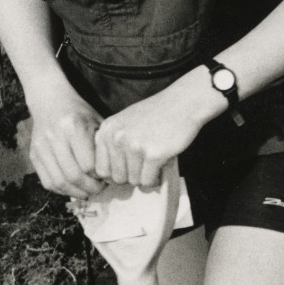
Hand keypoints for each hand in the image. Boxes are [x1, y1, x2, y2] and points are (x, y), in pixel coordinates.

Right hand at [25, 80, 104, 198]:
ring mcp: (41, 147)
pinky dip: (61, 190)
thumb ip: (104, 145)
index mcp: (73, 127)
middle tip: (99, 189)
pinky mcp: (33, 155)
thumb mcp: (96, 121)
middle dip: (90, 188)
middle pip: (73, 176)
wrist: (49, 100)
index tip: (107, 176)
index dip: (99, 176)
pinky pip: (47, 182)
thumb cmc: (79, 112)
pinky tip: (73, 188)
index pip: (88, 165)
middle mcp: (55, 137)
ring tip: (87, 191)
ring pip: (59, 182)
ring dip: (76, 192)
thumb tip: (113, 173)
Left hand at [93, 73, 214, 188]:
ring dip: (145, 176)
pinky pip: (148, 181)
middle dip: (131, 176)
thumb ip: (112, 143)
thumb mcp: (124, 122)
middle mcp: (116, 138)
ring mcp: (134, 146)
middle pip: (117, 178)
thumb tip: (104, 177)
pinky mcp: (153, 154)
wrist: (183, 103)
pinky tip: (161, 165)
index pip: (100, 169)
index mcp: (107, 130)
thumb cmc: (155, 114)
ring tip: (154, 162)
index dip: (115, 174)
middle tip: (144, 165)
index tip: (127, 170)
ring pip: (133, 181)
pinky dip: (155, 178)